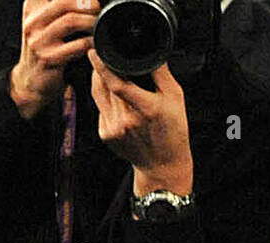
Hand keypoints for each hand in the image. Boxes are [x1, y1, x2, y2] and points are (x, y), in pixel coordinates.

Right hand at [9, 0, 99, 119]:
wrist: (30, 80)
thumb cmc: (43, 48)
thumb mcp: (42, 22)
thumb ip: (57, 8)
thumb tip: (86, 0)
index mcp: (31, 7)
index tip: (89, 0)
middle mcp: (32, 22)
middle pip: (63, 2)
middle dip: (86, 3)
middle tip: (97, 8)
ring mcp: (39, 41)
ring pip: (71, 21)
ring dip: (90, 21)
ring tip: (97, 24)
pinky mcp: (49, 59)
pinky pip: (78, 45)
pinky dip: (91, 41)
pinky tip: (94, 42)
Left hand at [89, 51, 193, 195]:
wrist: (162, 164)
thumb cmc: (172, 131)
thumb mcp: (175, 97)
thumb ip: (162, 73)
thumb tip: (150, 51)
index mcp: (145, 109)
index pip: (117, 84)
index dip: (102, 67)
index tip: (94, 52)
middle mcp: (126, 121)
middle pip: (104, 86)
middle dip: (102, 69)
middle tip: (105, 57)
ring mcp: (113, 130)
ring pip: (98, 95)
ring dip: (100, 80)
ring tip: (109, 72)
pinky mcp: (105, 135)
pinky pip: (100, 108)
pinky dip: (104, 98)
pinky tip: (115, 97)